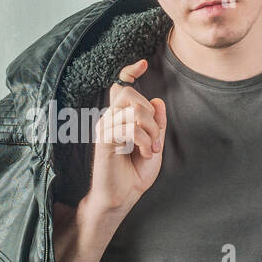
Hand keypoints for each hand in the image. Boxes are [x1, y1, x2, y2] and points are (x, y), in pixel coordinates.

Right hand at [86, 59, 167, 213]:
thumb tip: (157, 100)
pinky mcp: (103, 140)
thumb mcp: (154, 145)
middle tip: (155, 138)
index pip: (120, 85)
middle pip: (129, 94)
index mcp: (120, 118)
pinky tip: (145, 153)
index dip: (129, 70)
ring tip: (151, 148)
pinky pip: (129, 128)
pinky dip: (143, 140)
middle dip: (150, 115)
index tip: (142, 64)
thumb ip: (156, 124)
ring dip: (150, 131)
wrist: (121, 198)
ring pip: (133, 111)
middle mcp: (109, 119)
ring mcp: (104, 128)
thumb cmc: (134, 174)